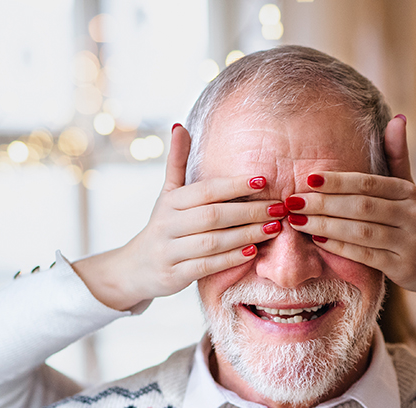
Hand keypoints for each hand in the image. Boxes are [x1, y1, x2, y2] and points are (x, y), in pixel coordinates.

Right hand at [73, 125, 281, 310]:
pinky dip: (230, 259)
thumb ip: (177, 162)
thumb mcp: (168, 194)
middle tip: (278, 208)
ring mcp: (170, 251)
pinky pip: (206, 267)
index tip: (263, 180)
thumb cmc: (164, 226)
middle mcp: (167, 224)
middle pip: (212, 216)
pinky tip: (252, 252)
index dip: (234, 185)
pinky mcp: (174, 275)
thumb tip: (180, 126)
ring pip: (211, 242)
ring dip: (245, 235)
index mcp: (170, 201)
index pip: (206, 190)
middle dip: (249, 211)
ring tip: (273, 229)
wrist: (137, 267)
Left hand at [288, 116, 415, 331]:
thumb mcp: (410, 190)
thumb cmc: (415, 224)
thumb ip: (398, 156)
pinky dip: (340, 247)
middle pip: (360, 206)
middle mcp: (411, 215)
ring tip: (297, 220)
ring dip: (325, 225)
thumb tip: (398, 118)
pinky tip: (318, 240)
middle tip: (292, 201)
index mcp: (408, 192)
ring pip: (360, 231)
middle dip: (323, 204)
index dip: (337, 181)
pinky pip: (365, 256)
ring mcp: (408, 242)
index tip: (308, 179)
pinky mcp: (402, 267)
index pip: (368, 183)